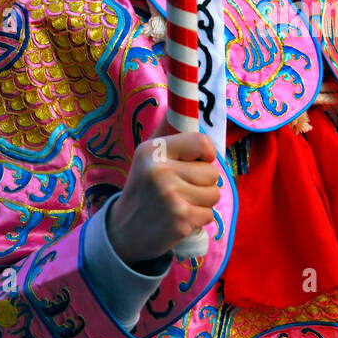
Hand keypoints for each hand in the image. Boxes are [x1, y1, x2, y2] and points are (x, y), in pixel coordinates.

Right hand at [107, 131, 221, 267]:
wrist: (123, 232)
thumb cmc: (142, 189)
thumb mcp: (146, 157)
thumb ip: (166, 133)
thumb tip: (178, 104)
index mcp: (153, 150)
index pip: (201, 142)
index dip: (207, 153)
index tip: (200, 160)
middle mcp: (160, 171)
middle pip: (211, 172)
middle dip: (203, 183)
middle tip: (181, 190)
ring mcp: (171, 196)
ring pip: (214, 193)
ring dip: (203, 202)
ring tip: (181, 203)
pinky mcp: (180, 219)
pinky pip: (210, 214)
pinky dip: (199, 219)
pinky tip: (180, 219)